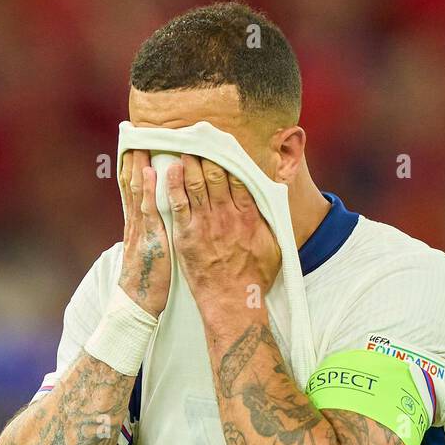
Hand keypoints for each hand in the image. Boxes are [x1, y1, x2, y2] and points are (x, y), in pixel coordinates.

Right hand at [118, 149, 170, 316]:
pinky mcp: (149, 237)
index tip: (135, 145)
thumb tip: (163, 217)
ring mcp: (140, 228)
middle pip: (131, 183)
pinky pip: (148, 209)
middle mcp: (135, 221)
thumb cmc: (150, 278)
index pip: (133, 188)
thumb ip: (155, 230)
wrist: (138, 301)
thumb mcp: (152, 248)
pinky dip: (146, 188)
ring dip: (137, 164)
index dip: (133, 166)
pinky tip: (149, 171)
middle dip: (132, 157)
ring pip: (136, 190)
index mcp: (137, 223)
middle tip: (134, 132)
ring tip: (140, 141)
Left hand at [166, 156, 280, 310]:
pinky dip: (174, 183)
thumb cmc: (254, 280)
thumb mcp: (274, 248)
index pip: (238, 177)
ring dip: (190, 162)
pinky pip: (178, 202)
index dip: (229, 158)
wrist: (233, 303)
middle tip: (199, 141)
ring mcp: (206, 223)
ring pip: (197, 182)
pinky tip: (170, 170)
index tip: (223, 147)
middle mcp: (228, 214)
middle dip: (208, 154)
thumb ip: (270, 223)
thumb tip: (273, 207)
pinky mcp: (187, 234)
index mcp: (249, 215)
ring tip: (183, 149)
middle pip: (217, 173)